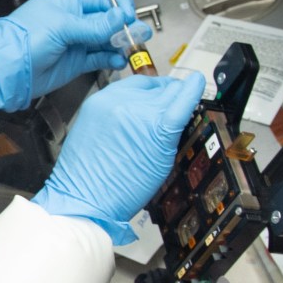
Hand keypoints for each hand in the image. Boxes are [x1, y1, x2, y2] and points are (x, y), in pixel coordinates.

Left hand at [0, 0, 151, 111]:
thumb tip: (122, 17)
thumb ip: (94, 25)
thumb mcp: (62, 27)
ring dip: (121, 43)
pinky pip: (100, 57)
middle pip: (108, 19)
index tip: (129, 16)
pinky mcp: (77, 61)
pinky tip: (118, 59)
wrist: (7, 70)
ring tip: (130, 48)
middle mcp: (74, 19)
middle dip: (125, 26)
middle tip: (138, 34)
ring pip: (107, 39)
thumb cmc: (25, 40)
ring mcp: (76, 41)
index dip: (119, 6)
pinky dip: (111, 58)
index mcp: (68, 2)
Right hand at [34, 73, 204, 242]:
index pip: (136, 84)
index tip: (161, 93)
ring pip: (170, 95)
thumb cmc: (85, 178)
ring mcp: (140, 115)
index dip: (153, 88)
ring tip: (185, 104)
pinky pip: (181, 106)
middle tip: (175, 102)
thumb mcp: (92, 135)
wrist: (84, 199)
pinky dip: (192, 93)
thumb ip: (113, 120)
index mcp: (100, 102)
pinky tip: (197, 84)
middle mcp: (119, 102)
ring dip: (179, 98)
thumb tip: (137, 117)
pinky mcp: (158, 131)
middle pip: (154, 87)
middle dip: (167, 94)